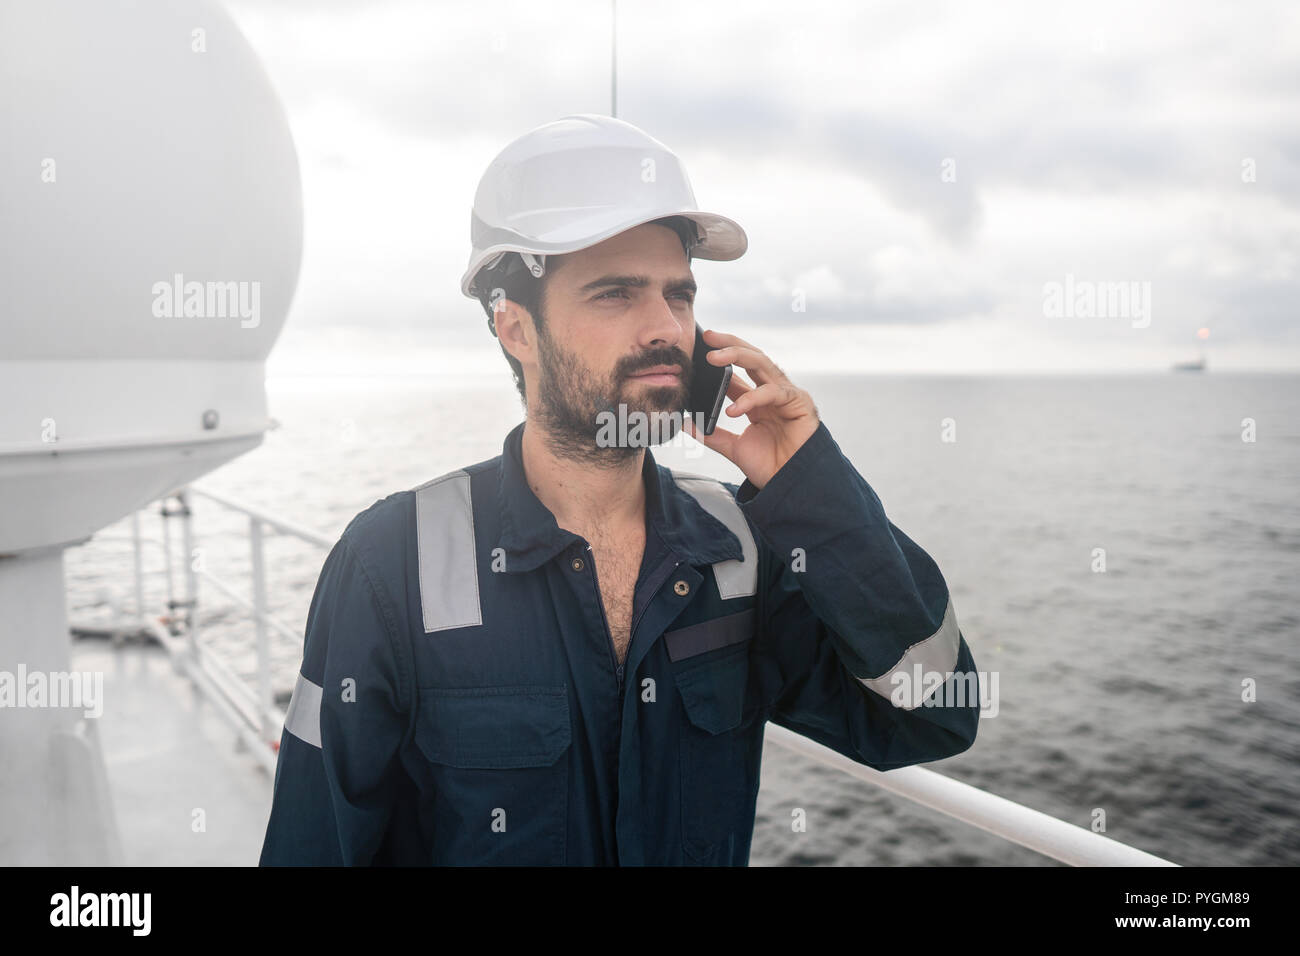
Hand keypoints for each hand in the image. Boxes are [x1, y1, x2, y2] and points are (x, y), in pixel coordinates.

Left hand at [681, 329, 819, 490]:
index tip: (699, 348)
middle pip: (752, 358)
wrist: (790, 485)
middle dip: (730, 345)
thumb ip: (712, 435)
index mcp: (757, 400)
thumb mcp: (734, 448)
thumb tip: (686, 424)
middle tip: (708, 338)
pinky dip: (752, 398)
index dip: (721, 358)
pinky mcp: (800, 403)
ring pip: (763, 364)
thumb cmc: (770, 466)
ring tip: (714, 358)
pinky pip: (774, 392)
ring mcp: (787, 395)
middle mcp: (772, 393)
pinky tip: (734, 409)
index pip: (739, 371)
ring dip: (738, 356)